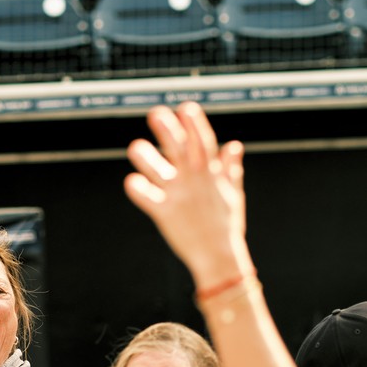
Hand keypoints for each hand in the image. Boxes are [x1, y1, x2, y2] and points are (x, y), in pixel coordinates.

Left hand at [124, 103, 250, 289]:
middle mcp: (193, 181)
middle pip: (180, 149)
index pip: (203, 142)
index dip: (195, 124)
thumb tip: (234, 146)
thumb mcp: (233, 194)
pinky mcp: (165, 214)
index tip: (186, 107)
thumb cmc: (225, 226)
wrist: (220, 258)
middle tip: (156, 113)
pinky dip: (140, 190)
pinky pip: (149, 199)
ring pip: (160, 171)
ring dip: (148, 158)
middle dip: (168, 130)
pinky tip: (131, 181)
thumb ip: (230, 169)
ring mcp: (179, 196)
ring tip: (136, 147)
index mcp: (209, 174)